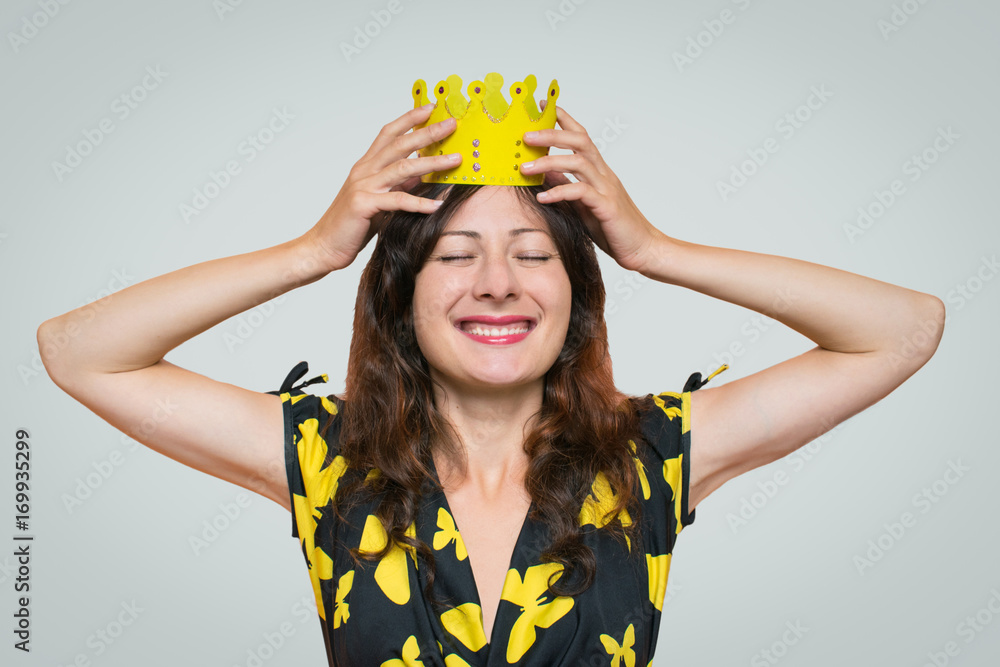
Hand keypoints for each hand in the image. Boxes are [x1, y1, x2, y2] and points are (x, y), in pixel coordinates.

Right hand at [303, 105, 459, 272]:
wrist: (324, 245)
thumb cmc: (352, 224)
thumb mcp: (379, 200)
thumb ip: (397, 185)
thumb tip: (421, 176)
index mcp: (366, 166)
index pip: (388, 134)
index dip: (409, 118)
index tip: (430, 108)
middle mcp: (364, 171)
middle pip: (399, 144)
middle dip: (427, 132)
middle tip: (451, 124)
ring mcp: (363, 186)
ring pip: (402, 168)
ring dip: (432, 162)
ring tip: (455, 160)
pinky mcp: (364, 205)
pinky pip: (397, 200)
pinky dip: (419, 203)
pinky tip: (437, 205)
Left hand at [520, 103, 663, 273]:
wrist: (643, 248)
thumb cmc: (613, 227)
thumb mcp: (583, 204)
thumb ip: (566, 186)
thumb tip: (545, 172)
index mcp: (598, 171)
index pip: (581, 136)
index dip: (563, 119)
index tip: (542, 107)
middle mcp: (604, 174)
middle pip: (579, 141)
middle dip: (551, 134)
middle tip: (525, 135)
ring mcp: (607, 189)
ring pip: (578, 162)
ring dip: (548, 162)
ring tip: (524, 168)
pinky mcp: (607, 207)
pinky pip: (581, 192)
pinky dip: (559, 192)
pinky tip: (542, 197)